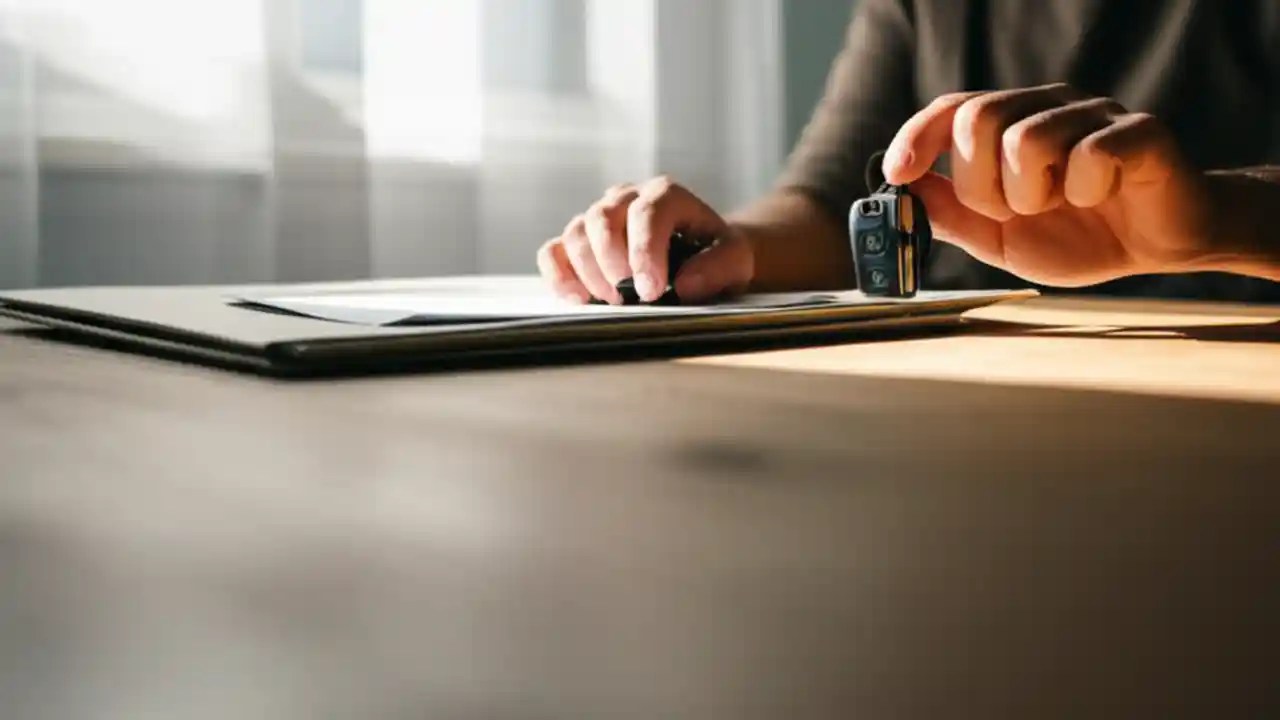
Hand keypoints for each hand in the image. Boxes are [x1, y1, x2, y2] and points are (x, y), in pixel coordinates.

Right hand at [537, 177, 754, 303]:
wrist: (701, 259)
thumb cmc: (715, 258)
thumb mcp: (736, 260)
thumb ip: (720, 267)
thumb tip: (684, 283)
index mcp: (666, 195)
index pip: (646, 213)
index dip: (644, 252)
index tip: (650, 291)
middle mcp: (627, 198)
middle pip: (603, 218)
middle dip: (612, 262)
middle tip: (627, 298)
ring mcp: (598, 217)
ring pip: (575, 233)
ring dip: (587, 271)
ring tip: (610, 301)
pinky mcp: (579, 242)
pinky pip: (552, 251)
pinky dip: (558, 274)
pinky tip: (576, 298)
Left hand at [882, 83, 1226, 286]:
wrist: (1159, 247)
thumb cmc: (1080, 235)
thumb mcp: (999, 238)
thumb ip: (953, 215)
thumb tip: (904, 191)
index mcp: (1011, 125)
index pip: (952, 108)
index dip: (917, 136)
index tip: (897, 173)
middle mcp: (1048, 107)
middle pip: (979, 118)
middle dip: (981, 183)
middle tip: (1014, 210)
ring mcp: (1094, 114)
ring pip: (1028, 138)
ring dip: (1033, 194)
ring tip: (1062, 206)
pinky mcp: (1140, 132)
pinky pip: (1091, 155)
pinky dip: (1088, 193)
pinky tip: (1104, 198)